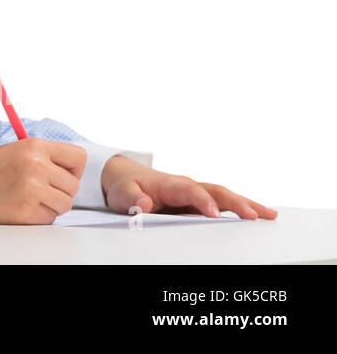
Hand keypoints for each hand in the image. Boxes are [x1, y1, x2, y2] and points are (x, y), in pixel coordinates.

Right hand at [0, 138, 85, 223]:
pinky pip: (49, 219)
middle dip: (59, 191)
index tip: (61, 175)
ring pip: (64, 204)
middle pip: (73, 186)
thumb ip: (44, 158)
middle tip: (39, 190)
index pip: (78, 158)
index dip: (73, 170)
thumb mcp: (16, 151)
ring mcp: (31, 189)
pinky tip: (19, 207)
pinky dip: (37, 217)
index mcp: (34, 146)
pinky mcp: (25, 212)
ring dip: (50, 205)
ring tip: (28, 199)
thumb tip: (72, 174)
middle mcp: (36, 165)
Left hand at [100, 156, 277, 219]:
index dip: (203, 202)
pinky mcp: (201, 202)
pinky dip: (242, 208)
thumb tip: (145, 204)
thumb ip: (134, 199)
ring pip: (225, 196)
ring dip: (247, 204)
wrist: (127, 178)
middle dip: (236, 202)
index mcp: (170, 184)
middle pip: (216, 191)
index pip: (191, 191)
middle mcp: (188, 186)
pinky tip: (259, 216)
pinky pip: (224, 203)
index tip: (214, 215)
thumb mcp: (123, 194)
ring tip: (270, 215)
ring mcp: (197, 193)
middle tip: (255, 216)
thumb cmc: (127, 187)